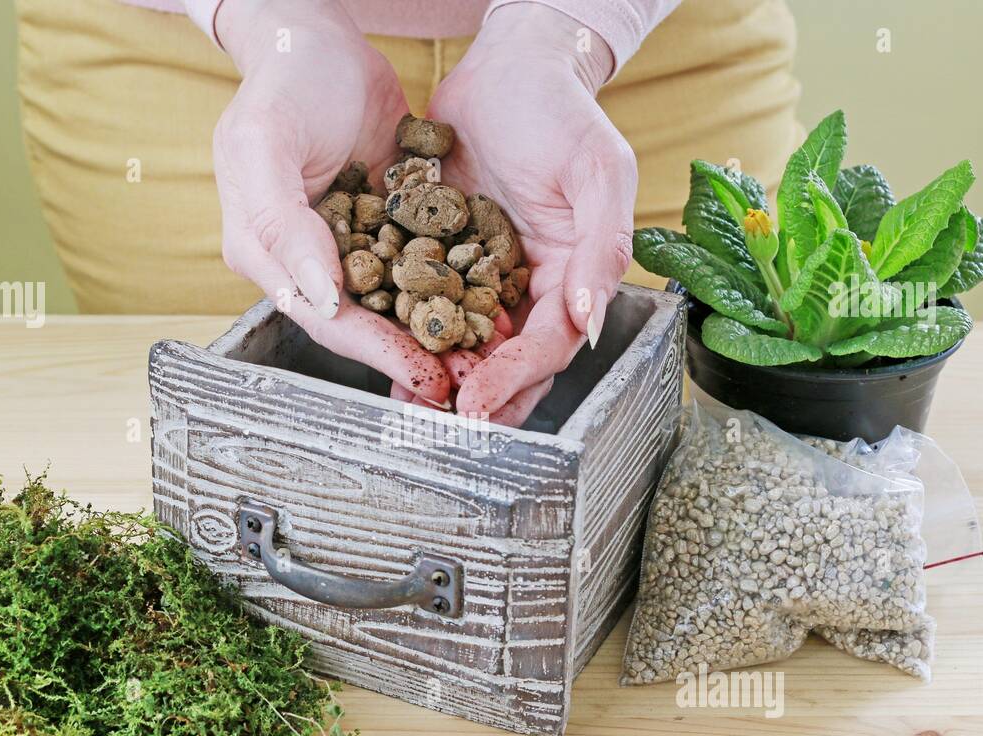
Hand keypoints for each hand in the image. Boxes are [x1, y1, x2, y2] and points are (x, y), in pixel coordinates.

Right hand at [212, 0, 450, 405]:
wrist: (318, 41)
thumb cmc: (283, 84)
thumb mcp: (266, 144)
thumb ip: (282, 223)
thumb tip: (319, 296)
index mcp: (268, 255)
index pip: (327, 318)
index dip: (377, 352)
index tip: (425, 376)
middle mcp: (308, 264)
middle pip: (366, 325)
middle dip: (417, 357)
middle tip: (469, 386)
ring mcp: (350, 248)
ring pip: (399, 306)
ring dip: (441, 335)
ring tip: (487, 362)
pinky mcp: (388, 228)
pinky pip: (423, 270)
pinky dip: (454, 294)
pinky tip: (491, 313)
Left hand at [426, 4, 635, 425]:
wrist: (510, 65)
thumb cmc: (563, 112)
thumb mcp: (598, 172)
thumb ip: (600, 248)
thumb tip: (587, 325)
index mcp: (570, 276)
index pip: (545, 345)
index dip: (513, 379)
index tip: (475, 404)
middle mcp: (526, 285)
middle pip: (505, 359)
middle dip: (475, 396)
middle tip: (435, 422)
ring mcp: (480, 271)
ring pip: (462, 339)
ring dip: (436, 373)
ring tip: (404, 402)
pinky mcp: (439, 250)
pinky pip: (423, 299)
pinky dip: (407, 327)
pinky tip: (382, 347)